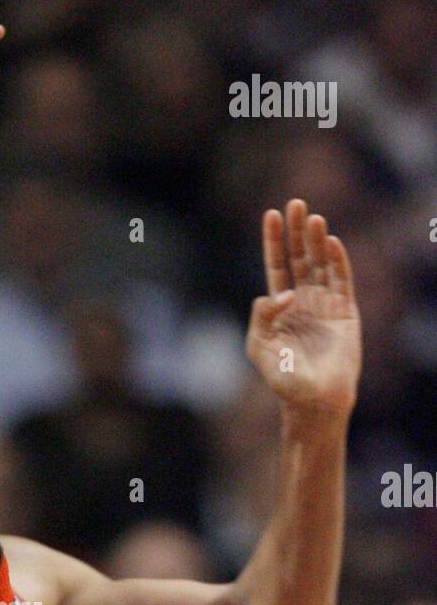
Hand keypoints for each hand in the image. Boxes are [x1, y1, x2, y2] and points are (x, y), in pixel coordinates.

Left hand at [246, 199, 360, 416]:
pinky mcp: (345, 312)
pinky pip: (341, 280)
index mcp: (279, 308)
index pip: (276, 266)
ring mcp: (325, 304)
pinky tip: (331, 242)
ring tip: (314, 217)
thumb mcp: (259, 348)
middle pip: (299, 257)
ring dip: (317, 240)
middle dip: (297, 231)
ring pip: (320, 264)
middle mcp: (303, 300)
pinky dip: (337, 261)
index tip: (271, 215)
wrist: (314, 400)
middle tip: (296, 203)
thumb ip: (261, 318)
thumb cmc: (284, 379)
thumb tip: (276, 294)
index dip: (274, 241)